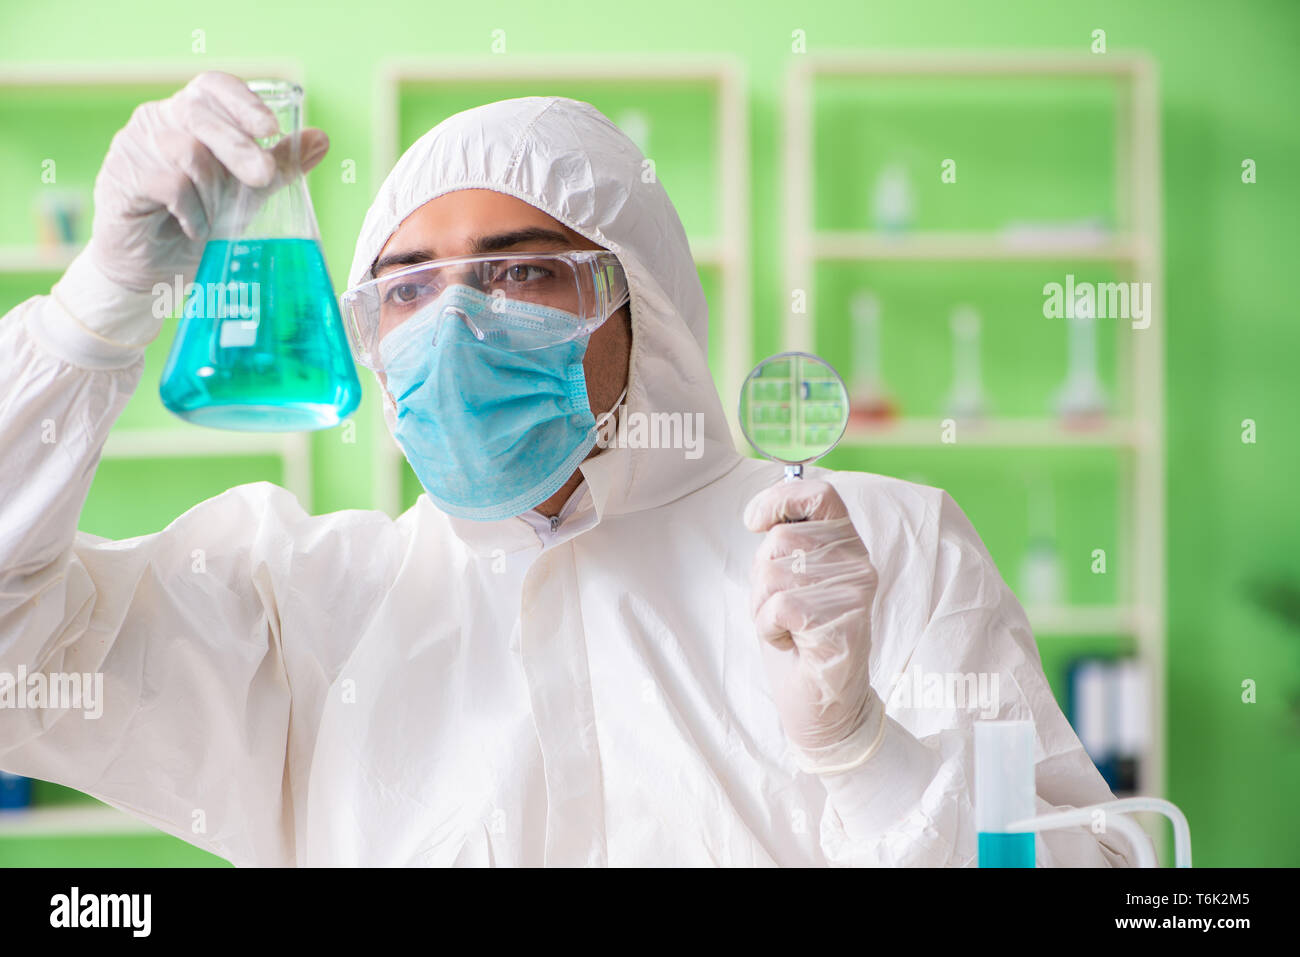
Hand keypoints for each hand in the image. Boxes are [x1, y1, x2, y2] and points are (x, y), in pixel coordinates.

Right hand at [87, 71, 329, 297]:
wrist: (153, 270)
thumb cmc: (198, 224)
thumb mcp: (247, 195)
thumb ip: (279, 166)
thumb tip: (321, 139)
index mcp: (189, 115)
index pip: (213, 85)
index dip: (242, 101)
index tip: (270, 127)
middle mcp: (158, 120)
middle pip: (201, 115)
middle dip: (239, 148)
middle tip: (264, 176)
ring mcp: (134, 145)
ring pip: (187, 151)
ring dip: (213, 193)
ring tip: (216, 220)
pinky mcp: (122, 176)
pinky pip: (170, 184)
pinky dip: (193, 212)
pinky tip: (193, 227)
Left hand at [744, 479, 884, 773]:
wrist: (825, 710)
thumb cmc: (801, 643)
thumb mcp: (789, 583)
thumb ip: (784, 546)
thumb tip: (762, 514)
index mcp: (847, 546)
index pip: (820, 494)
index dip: (780, 498)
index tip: (755, 521)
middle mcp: (858, 564)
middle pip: (782, 537)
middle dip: (761, 576)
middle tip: (780, 610)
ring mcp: (855, 594)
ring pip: (774, 572)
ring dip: (763, 607)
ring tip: (788, 630)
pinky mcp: (844, 623)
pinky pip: (780, 606)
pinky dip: (769, 627)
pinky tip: (790, 644)